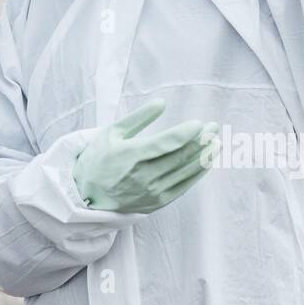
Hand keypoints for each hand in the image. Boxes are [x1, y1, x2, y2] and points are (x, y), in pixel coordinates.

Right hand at [72, 98, 218, 213]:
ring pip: (185, 171)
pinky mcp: (158, 202)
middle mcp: (143, 175)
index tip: (199, 123)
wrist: (87, 196)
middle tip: (214, 127)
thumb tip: (162, 103)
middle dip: (200, 140)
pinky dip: (197, 173)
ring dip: (203, 156)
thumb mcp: (111, 133)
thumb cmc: (99, 159)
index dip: (185, 133)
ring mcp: (152, 191)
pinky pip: (184, 186)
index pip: (166, 144)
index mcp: (130, 155)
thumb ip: (138, 118)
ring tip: (216, 141)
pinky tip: (206, 161)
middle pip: (180, 156)